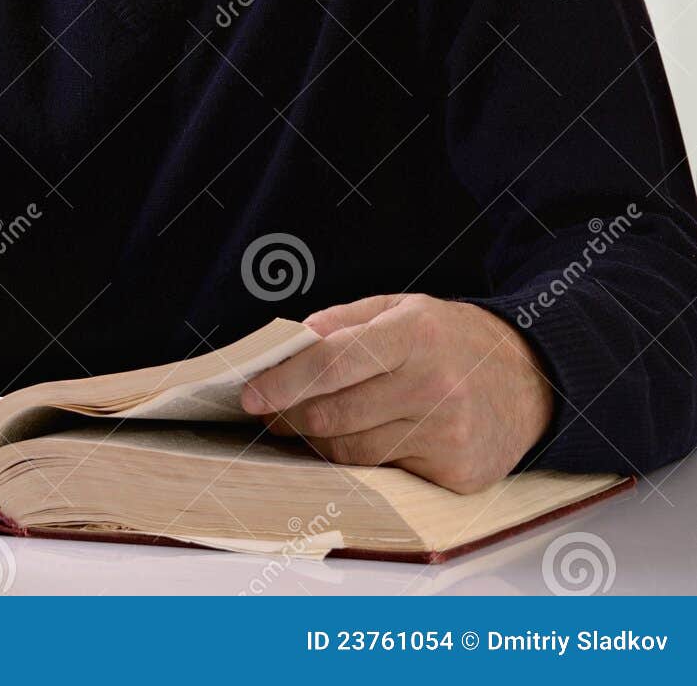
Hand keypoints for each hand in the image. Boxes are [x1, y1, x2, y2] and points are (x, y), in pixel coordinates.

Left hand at [239, 292, 554, 493]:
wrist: (531, 378)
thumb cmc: (454, 339)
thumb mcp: (404, 308)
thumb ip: (346, 320)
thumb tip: (294, 340)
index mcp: (415, 335)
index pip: (335, 361)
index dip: (286, 381)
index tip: (251, 395)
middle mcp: (434, 386)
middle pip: (336, 414)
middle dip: (292, 417)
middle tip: (270, 413)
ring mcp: (447, 435)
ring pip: (354, 452)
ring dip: (320, 441)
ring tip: (307, 424)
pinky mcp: (456, 474)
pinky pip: (386, 474)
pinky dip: (363, 460)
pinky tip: (359, 440)